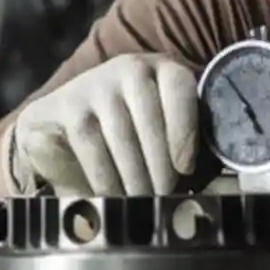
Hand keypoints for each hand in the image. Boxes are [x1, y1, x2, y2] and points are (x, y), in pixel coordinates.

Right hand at [5, 53, 199, 195]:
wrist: (71, 111)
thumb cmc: (137, 123)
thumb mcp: (166, 120)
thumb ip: (184, 140)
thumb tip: (202, 181)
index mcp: (166, 68)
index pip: (179, 89)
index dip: (184, 131)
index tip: (185, 169)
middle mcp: (131, 68)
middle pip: (150, 121)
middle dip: (159, 167)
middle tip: (165, 197)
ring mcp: (97, 84)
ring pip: (121, 137)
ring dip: (134, 176)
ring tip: (144, 201)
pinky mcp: (67, 105)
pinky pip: (91, 147)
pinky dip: (105, 176)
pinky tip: (114, 196)